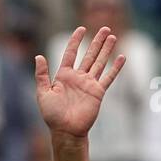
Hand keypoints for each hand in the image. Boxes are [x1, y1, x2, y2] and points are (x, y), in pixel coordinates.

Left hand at [34, 25, 124, 141]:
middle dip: (97, 41)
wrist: (66, 132)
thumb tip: (39, 56)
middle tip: (104, 28)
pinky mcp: (98, 92)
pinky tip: (121, 57)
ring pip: (99, 62)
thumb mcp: (43, 94)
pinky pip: (108, 77)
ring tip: (112, 37)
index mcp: (64, 76)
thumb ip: (41, 75)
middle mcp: (78, 78)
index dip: (76, 40)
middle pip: (89, 54)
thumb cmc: (53, 116)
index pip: (70, 53)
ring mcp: (89, 84)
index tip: (81, 29)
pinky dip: (115, 68)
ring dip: (106, 50)